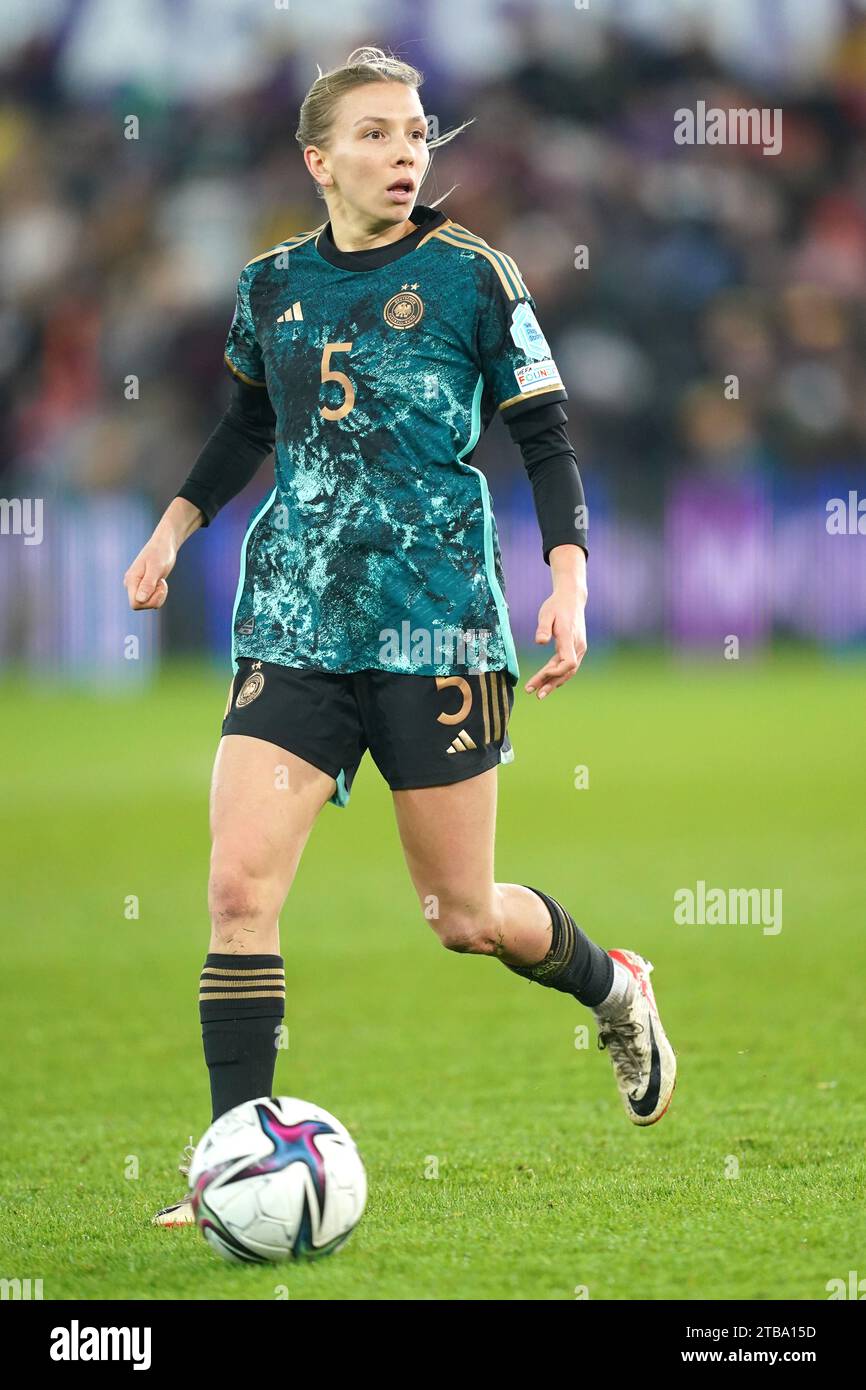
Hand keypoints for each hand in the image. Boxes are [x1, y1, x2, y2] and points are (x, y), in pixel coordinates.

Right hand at [123, 535, 175, 609]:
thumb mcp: (156, 568)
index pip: (135, 604)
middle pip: (141, 605)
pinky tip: (160, 582)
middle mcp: (131, 585)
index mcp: (131, 580)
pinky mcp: (144, 587)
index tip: (157, 585)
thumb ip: (147, 584)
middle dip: (156, 597)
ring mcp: (137, 586)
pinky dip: (159, 594)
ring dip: (159, 595)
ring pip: (148, 604)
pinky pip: (152, 600)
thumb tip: (140, 600)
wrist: (164, 544)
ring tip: (160, 580)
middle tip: (161, 582)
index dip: (149, 600)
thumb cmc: (161, 553)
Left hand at [525, 584, 586, 699]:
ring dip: (554, 682)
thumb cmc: (556, 606)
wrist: (572, 598)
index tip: (541, 674)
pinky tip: (548, 682)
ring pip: (569, 671)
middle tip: (534, 694)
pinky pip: (569, 666)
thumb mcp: (546, 613)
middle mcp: (577, 645)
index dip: (556, 672)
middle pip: (567, 671)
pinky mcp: (577, 648)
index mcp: (569, 638)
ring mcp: (579, 648)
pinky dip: (559, 675)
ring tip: (538, 693)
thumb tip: (540, 642)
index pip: (568, 663)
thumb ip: (543, 628)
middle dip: (551, 683)